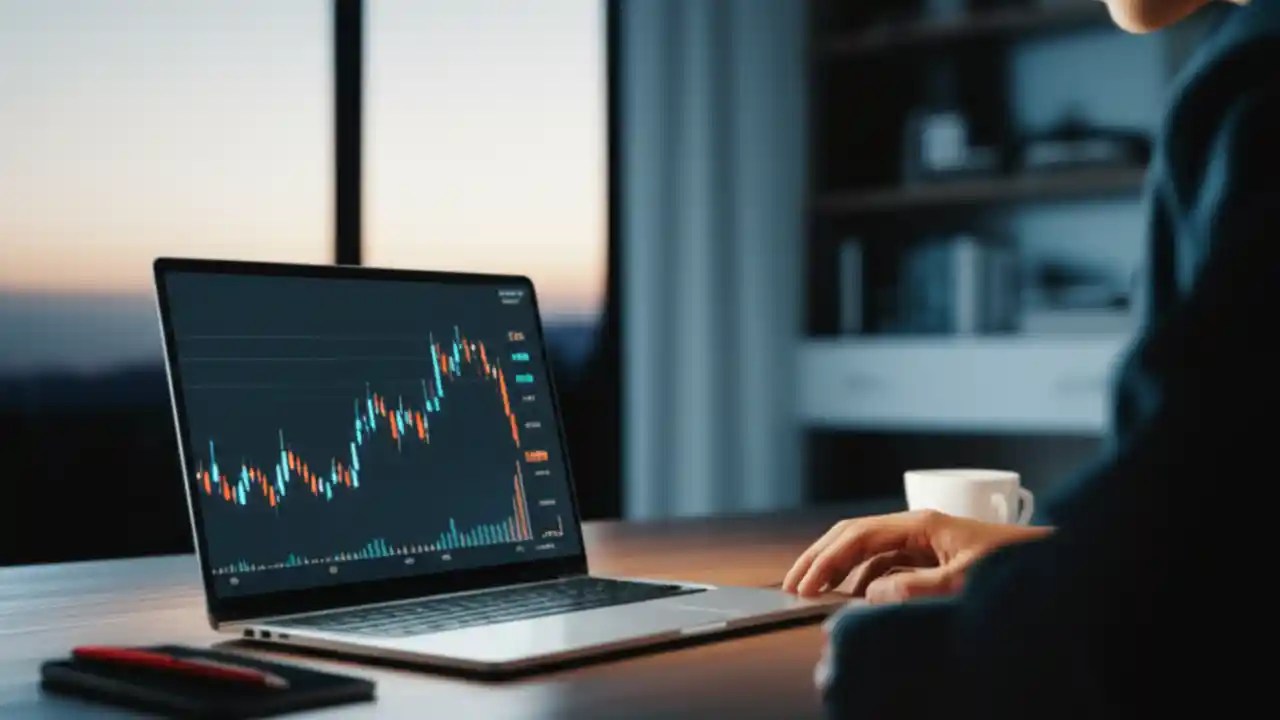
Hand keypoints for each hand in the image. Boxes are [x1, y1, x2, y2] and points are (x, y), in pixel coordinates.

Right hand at [782, 510, 1051, 602]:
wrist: (1060, 568)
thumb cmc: (1019, 567)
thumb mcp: (966, 581)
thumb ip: (917, 589)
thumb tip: (872, 593)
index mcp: (923, 523)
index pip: (858, 535)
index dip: (826, 560)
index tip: (804, 586)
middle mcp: (920, 528)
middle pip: (855, 534)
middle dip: (821, 558)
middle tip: (792, 584)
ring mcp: (927, 542)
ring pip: (869, 551)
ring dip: (841, 570)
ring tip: (817, 592)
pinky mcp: (935, 558)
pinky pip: (889, 565)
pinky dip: (866, 579)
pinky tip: (858, 597)